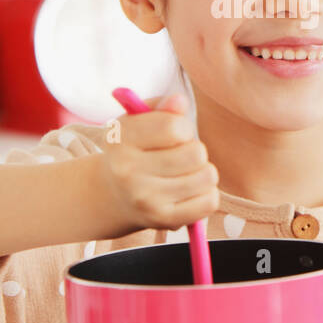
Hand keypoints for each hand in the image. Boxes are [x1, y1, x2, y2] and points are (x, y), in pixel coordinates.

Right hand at [97, 93, 219, 235]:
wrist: (113, 195)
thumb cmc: (134, 150)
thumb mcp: (137, 122)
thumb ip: (160, 107)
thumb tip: (179, 102)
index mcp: (120, 140)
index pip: (174, 126)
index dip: (183, 127)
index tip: (175, 133)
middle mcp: (128, 172)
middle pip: (195, 153)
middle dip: (194, 149)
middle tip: (180, 155)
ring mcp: (146, 200)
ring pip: (207, 176)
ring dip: (203, 171)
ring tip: (186, 173)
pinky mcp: (163, 220)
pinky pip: (210, 202)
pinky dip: (207, 194)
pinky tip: (190, 191)